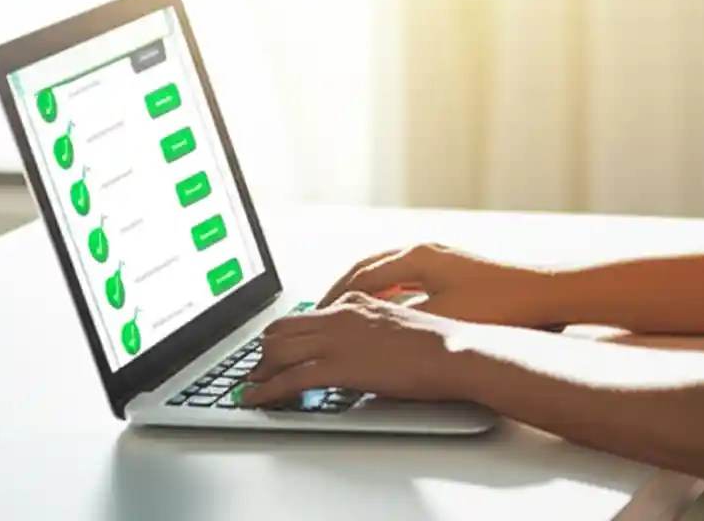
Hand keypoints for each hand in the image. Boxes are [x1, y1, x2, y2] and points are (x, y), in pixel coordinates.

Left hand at [243, 292, 469, 405]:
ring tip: (251, 388)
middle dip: (264, 353)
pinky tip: (255, 400)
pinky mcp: (337, 366)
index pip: (302, 316)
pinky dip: (265, 391)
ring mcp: (336, 340)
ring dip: (260, 372)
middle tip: (258, 372)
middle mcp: (339, 315)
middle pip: (281, 330)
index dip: (281, 337)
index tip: (273, 351)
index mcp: (354, 303)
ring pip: (278, 351)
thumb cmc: (436, 346)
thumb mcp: (395, 326)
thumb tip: (356, 353)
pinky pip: (289, 379)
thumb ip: (368, 333)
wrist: (452, 353)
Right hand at [318, 244, 559, 327]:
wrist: (550, 294)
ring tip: (347, 311)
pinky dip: (390, 294)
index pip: (362, 277)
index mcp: (418, 257)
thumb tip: (368, 331)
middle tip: (321, 311)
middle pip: (371, 269)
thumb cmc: (503, 304)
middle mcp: (428, 251)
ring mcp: (444, 259)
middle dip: (344, 290)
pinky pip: (410, 279)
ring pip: (390, 273)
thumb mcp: (443, 319)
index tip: (317, 316)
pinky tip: (389, 312)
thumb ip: (401, 322)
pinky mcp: (458, 271)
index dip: (335, 298)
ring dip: (367, 291)